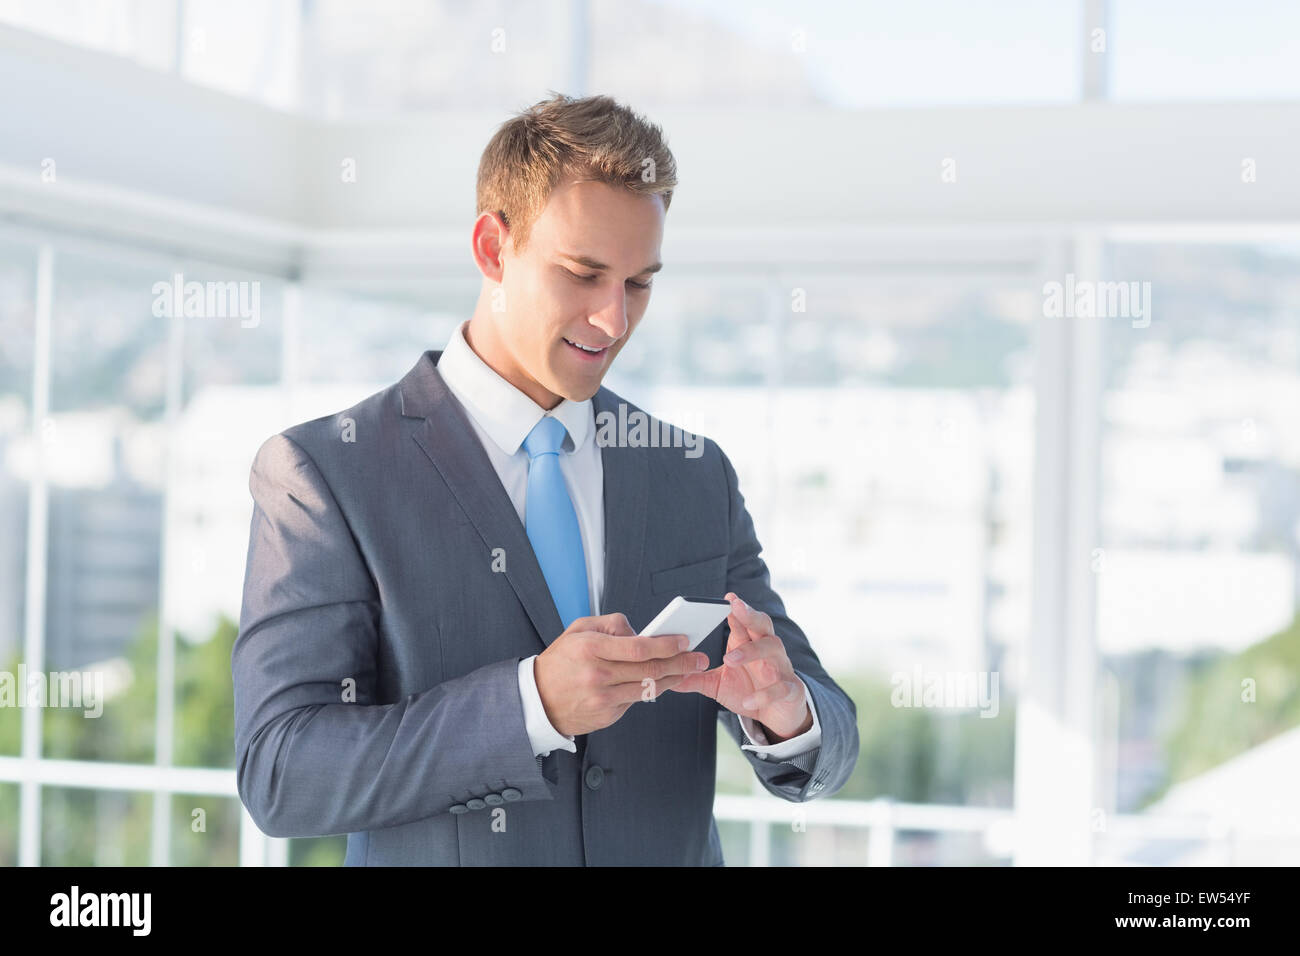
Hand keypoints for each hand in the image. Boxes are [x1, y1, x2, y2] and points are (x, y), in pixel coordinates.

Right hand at [533, 612, 710, 736]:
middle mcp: (597, 675)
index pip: (638, 647)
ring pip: (649, 688)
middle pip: (650, 669)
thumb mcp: (579, 630)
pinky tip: (662, 681)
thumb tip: (642, 631)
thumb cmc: (561, 660)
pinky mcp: (607, 716)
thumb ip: (612, 624)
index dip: (666, 644)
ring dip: (674, 679)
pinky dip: (651, 690)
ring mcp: (603, 699)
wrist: (537, 699)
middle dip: (681, 663)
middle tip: (700, 658)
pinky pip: (636, 700)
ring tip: (688, 669)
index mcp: (591, 649)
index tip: (684, 640)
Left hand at [669, 593, 810, 740]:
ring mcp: (781, 668)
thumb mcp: (717, 685)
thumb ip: (696, 678)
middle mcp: (767, 650)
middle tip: (735, 608)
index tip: (727, 598)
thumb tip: (668, 678)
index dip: (738, 608)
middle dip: (750, 615)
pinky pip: (781, 687)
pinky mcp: (790, 689)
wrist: (776, 716)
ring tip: (730, 659)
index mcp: (748, 643)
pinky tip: (747, 701)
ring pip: (773, 648)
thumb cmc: (748, 691)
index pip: (744, 620)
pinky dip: (764, 693)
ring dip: (752, 651)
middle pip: (763, 625)